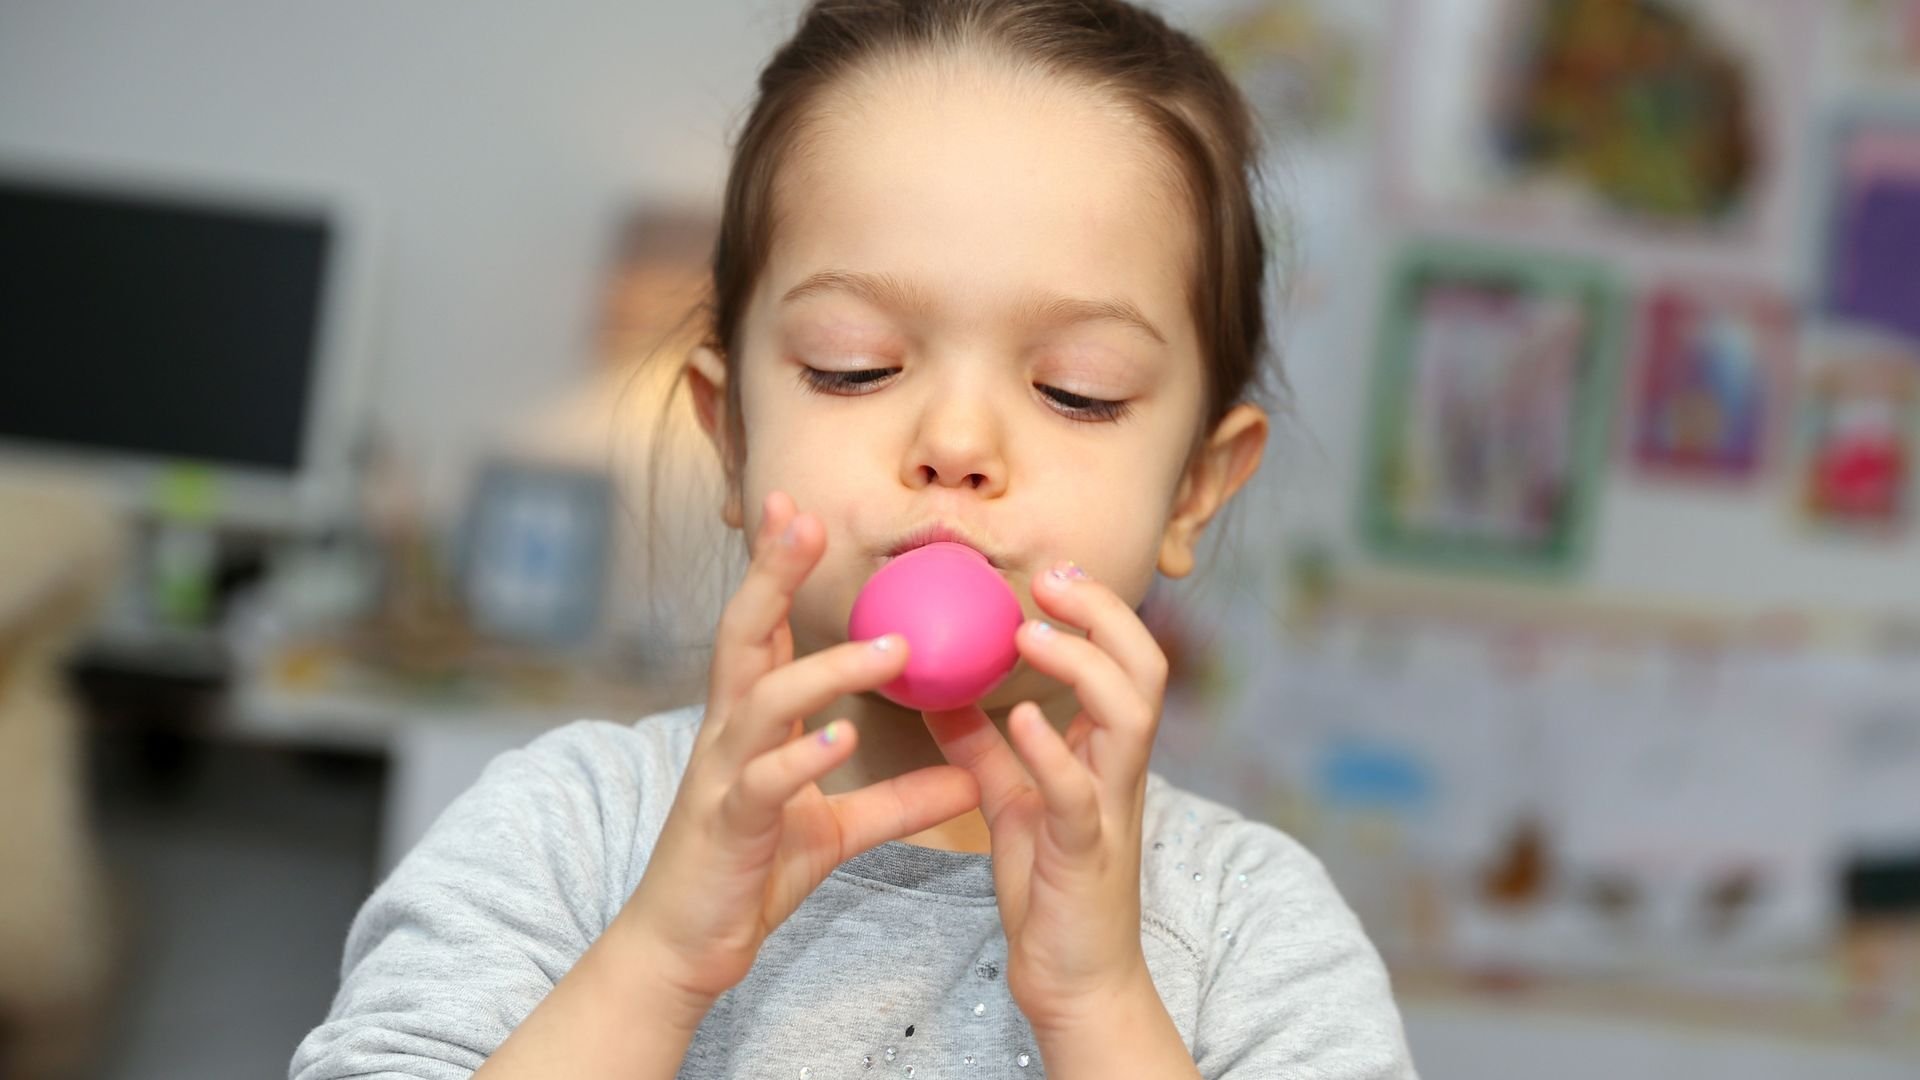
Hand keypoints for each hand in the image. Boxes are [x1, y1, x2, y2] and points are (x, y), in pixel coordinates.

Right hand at [621, 491, 980, 1004]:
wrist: (686, 948)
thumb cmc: (750, 873)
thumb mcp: (834, 829)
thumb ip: (898, 798)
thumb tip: (970, 775)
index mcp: (749, 724)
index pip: (762, 630)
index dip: (775, 570)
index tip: (798, 511)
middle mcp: (728, 735)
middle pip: (743, 636)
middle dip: (771, 575)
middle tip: (804, 519)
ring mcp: (722, 778)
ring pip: (764, 702)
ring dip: (827, 670)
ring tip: (892, 649)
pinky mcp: (728, 827)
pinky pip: (764, 782)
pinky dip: (802, 758)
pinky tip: (841, 739)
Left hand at [922, 560, 1167, 1035]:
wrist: (1075, 982)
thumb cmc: (1051, 889)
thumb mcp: (1012, 802)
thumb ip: (982, 747)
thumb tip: (940, 691)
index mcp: (1106, 753)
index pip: (1125, 659)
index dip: (1097, 609)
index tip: (1051, 573)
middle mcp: (1120, 771)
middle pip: (1144, 669)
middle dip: (1103, 614)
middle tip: (1051, 580)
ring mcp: (1109, 809)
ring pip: (1130, 717)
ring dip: (1082, 666)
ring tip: (1031, 634)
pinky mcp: (1086, 853)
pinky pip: (1080, 793)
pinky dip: (1053, 750)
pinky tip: (1020, 719)